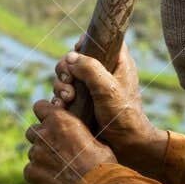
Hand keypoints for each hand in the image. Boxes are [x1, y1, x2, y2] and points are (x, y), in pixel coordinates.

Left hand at [24, 100, 117, 183]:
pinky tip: (55, 180)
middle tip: (57, 150)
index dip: (45, 114)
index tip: (50, 121)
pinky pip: (30, 169)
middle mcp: (44, 134)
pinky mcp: (31, 173)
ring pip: (33, 152)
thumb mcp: (94, 138)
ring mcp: (35, 154)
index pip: (39, 107)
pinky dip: (39, 173)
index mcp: (60, 120)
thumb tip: (75, 133)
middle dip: (42, 138)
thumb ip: (77, 132)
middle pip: (32, 131)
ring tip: (60, 168)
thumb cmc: (101, 164)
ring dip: (42, 157)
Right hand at [52, 44, 166, 169]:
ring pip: (67, 76)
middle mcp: (103, 72)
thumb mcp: (108, 89)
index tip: (77, 51)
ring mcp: (91, 87)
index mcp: (117, 62)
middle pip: (76, 58)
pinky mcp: (82, 102)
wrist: (125, 144)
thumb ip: (90, 69)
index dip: (85, 42)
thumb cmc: (123, 115)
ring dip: (60, 85)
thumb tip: (70, 57)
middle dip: (66, 68)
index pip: (100, 39)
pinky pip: (64, 93)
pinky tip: (61, 107)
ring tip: (66, 99)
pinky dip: (60, 98)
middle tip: (68, 80)